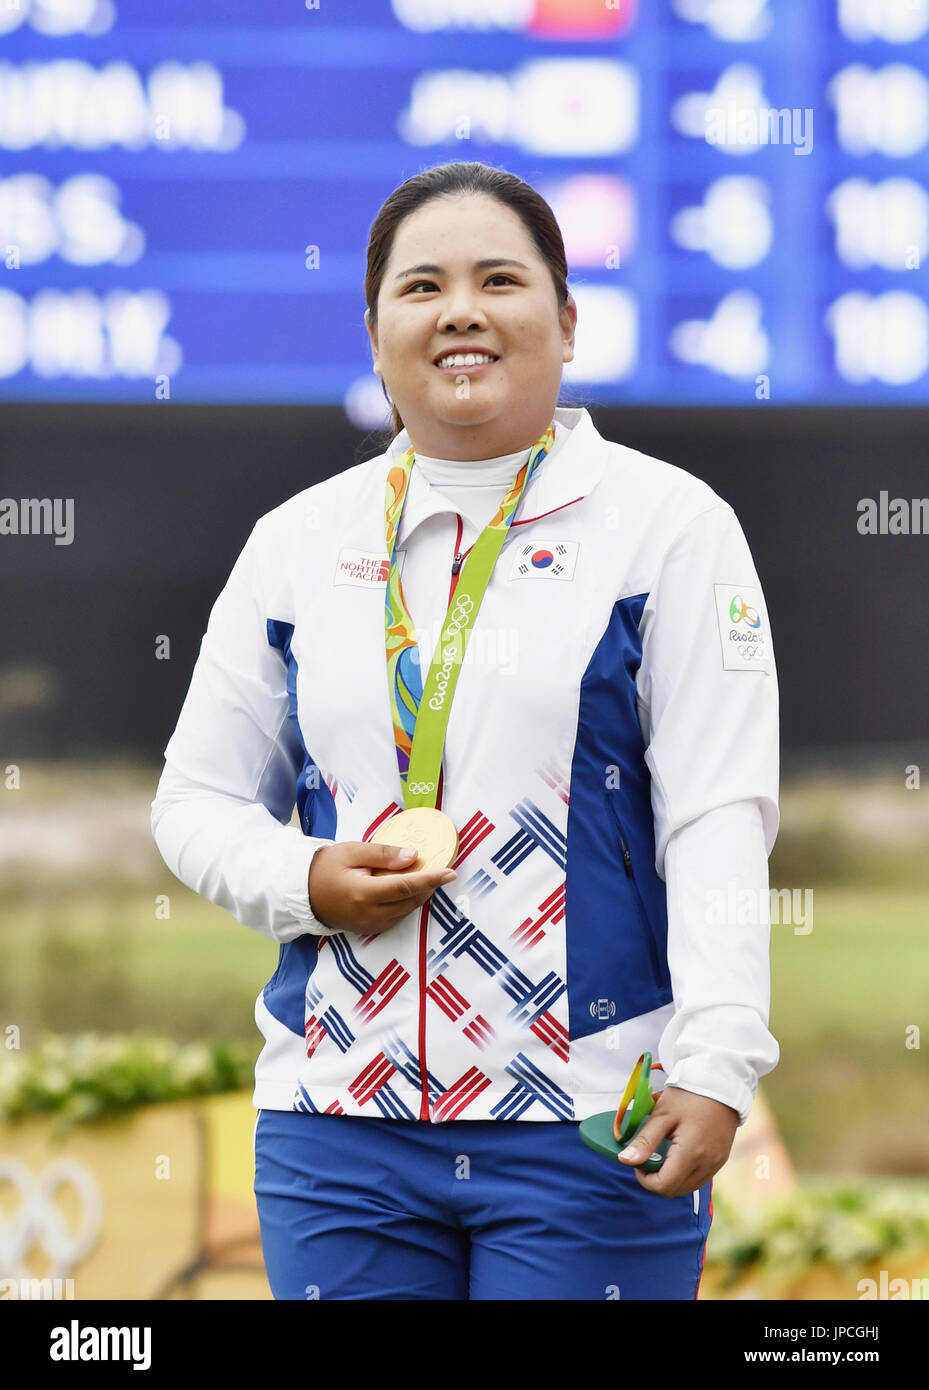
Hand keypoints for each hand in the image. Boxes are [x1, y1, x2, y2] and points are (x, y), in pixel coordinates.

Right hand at [308, 841, 455, 934]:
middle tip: (442, 869)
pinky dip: (406, 903)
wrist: (302, 891)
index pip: (406, 887)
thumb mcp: (353, 852)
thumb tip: (413, 856)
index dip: (431, 880)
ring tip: (429, 877)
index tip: (451, 873)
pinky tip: (408, 889)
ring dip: (419, 895)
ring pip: (405, 911)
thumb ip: (384, 854)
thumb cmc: (326, 866)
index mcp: (364, 893)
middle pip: (410, 900)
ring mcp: (369, 925)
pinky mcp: (369, 929)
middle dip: (429, 886)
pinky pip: (396, 917)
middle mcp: (369, 914)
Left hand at [615, 1086, 738, 1196]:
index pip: (663, 1186)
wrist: (721, 1082)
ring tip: (662, 1155)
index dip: (644, 1179)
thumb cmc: (689, 1095)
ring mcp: (716, 1163)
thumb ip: (645, 1141)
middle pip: (675, 1191)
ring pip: (688, 1187)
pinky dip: (685, 1174)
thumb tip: (625, 1160)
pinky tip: (678, 1154)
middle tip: (648, 1158)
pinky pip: (700, 1178)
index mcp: (690, 1154)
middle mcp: (706, 1164)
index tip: (638, 1161)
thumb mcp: (663, 1114)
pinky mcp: (721, 1159)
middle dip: (656, 1180)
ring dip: (671, 1179)